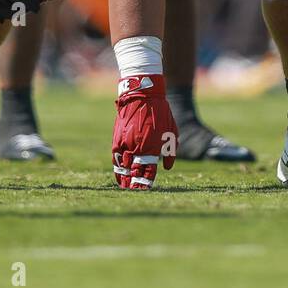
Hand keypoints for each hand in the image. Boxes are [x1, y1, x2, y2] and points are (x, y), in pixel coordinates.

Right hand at [112, 74, 176, 189]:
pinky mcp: (118, 138)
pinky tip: (119, 173)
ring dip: (124, 177)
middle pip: (135, 172)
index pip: (148, 172)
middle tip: (135, 191)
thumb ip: (170, 151)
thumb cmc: (161, 113)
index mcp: (153, 148)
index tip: (146, 189)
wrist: (142, 96)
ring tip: (126, 186)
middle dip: (135, 183)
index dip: (146, 182)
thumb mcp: (171, 131)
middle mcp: (139, 148)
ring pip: (124, 166)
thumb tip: (166, 167)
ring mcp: (126, 143)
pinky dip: (117, 166)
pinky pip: (116, 156)